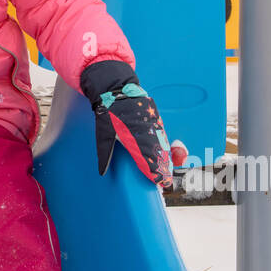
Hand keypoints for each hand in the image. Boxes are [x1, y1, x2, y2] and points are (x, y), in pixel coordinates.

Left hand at [79, 60, 180, 190]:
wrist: (116, 88)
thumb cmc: (108, 112)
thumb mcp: (103, 134)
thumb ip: (105, 153)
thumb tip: (103, 171)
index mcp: (131, 136)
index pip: (145, 158)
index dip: (153, 171)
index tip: (158, 182)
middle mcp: (145, 130)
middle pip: (157, 153)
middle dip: (162, 168)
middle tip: (166, 182)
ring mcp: (152, 122)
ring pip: (162, 144)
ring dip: (165, 158)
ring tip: (167, 170)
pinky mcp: (155, 117)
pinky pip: (162, 134)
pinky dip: (165, 145)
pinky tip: (166, 153)